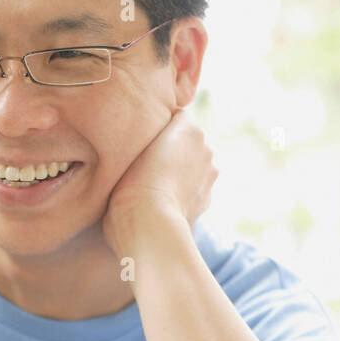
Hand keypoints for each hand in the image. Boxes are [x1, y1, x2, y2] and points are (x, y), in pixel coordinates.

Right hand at [102, 109, 217, 258]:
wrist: (148, 224)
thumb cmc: (130, 184)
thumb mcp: (129, 147)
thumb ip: (146, 135)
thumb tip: (149, 140)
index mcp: (188, 127)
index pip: (176, 116)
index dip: (158, 128)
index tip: (142, 142)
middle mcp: (205, 146)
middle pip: (187, 141)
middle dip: (172, 149)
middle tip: (145, 165)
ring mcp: (210, 173)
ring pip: (193, 164)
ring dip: (180, 170)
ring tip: (154, 186)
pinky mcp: (207, 198)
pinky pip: (194, 187)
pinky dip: (184, 191)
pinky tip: (165, 201)